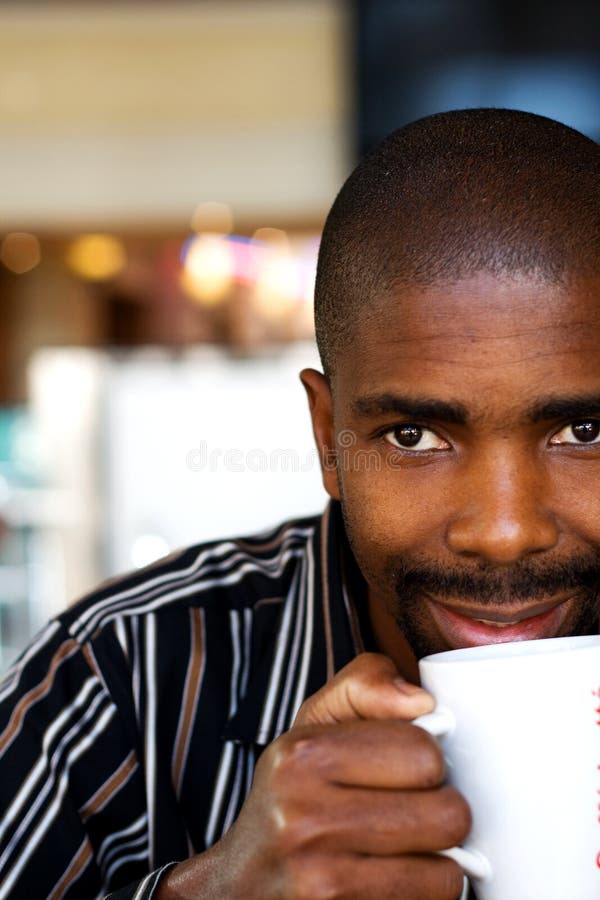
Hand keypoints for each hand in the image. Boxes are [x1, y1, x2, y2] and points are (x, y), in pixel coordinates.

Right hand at [156, 653, 470, 898]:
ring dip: (436, 861)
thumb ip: (364, 687)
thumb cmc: (289, 799)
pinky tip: (390, 879)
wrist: (240, 886)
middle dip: (439, 812)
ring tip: (401, 848)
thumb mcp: (313, 727)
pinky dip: (422, 895)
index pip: (423, 751)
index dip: (426, 761)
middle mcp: (306, 818)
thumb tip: (422, 701)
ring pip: (447, 870)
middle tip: (410, 812)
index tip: (405, 770)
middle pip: (446, 813)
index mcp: (303, 757)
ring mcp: (323, 882)